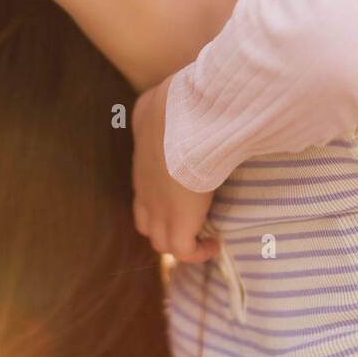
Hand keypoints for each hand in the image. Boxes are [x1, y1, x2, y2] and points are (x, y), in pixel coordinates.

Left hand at [131, 76, 219, 262]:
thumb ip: (153, 110)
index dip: (160, 202)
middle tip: (192, 222)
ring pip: (161, 243)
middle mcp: (146, 192)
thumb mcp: (151, 104)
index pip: (143, 195)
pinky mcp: (180, 224)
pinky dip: (199, 252)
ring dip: (181, 243)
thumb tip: (158, 104)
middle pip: (147, 225)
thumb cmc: (173, 109)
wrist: (186, 123)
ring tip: (205, 238)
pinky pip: (184, 252)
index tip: (183, 198)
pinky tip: (215, 243)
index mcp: (141, 166)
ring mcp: (160, 211)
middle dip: (167, 227)